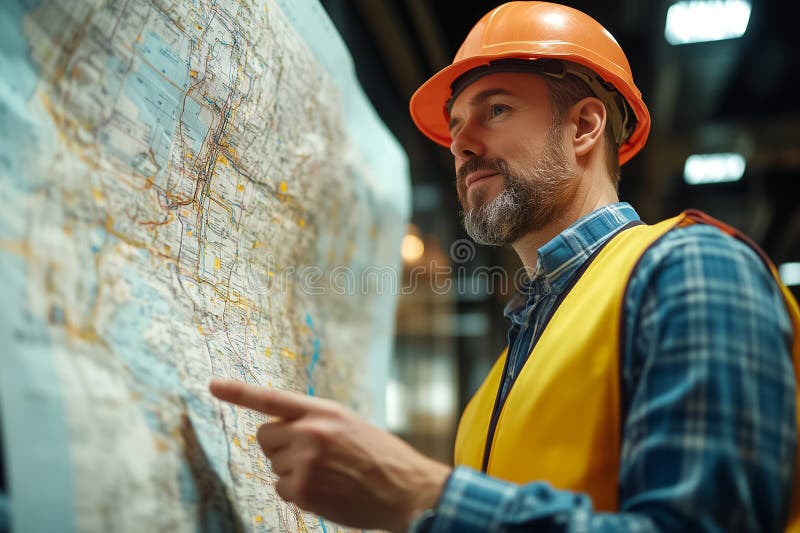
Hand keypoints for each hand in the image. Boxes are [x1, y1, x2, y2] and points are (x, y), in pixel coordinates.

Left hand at [209, 379, 451, 531]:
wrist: (405, 488)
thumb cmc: (380, 457)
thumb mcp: (350, 424)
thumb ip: (316, 422)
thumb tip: (281, 432)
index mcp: (324, 410)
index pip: (273, 398)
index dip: (239, 392)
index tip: (213, 385)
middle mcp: (310, 431)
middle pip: (265, 435)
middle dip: (279, 447)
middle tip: (309, 457)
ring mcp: (304, 460)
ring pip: (273, 465)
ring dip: (292, 472)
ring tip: (327, 475)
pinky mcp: (302, 488)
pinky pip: (281, 488)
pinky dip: (297, 493)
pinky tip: (325, 491)